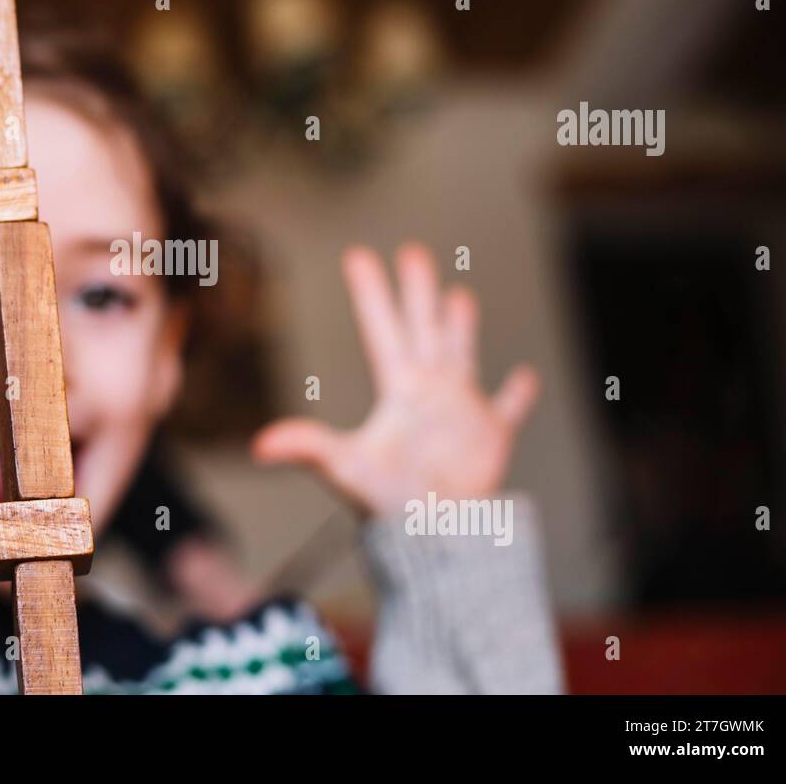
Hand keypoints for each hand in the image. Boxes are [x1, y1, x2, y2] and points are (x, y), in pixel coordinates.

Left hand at [252, 243, 538, 518]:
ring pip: (460, 353)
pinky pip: (508, 408)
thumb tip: (259, 444)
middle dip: (417, 290)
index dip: (371, 292)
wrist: (438, 534)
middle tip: (413, 251)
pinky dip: (518, 394)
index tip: (359, 255)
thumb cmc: (389, 503)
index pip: (381, 328)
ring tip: (458, 294)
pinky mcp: (491, 437)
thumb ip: (307, 447)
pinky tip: (526, 376)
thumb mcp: (346, 467)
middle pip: (421, 328)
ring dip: (459, 325)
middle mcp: (427, 391)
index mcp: (398, 389)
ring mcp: (459, 411)